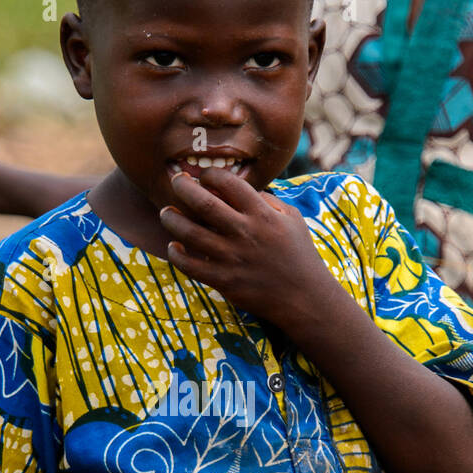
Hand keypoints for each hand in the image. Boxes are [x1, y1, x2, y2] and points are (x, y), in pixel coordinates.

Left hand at [160, 167, 328, 326]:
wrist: (305, 298)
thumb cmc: (299, 255)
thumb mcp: (292, 219)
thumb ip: (267, 201)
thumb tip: (241, 188)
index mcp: (262, 214)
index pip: (229, 183)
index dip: (211, 175)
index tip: (205, 176)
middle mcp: (244, 233)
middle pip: (203, 203)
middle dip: (183, 187)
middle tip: (176, 181)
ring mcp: (232, 258)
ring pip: (190, 233)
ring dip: (172, 219)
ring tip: (166, 212)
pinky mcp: (224, 280)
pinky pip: (190, 266)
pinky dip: (176, 254)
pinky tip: (173, 246)